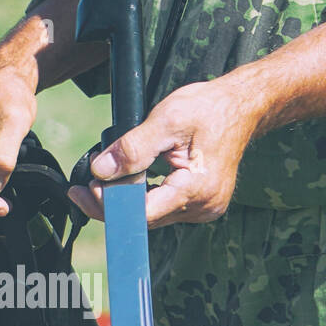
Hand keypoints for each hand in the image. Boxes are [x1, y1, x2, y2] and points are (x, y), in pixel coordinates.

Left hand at [69, 73, 261, 227]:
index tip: (86, 188)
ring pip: (152, 215)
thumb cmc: (209, 109)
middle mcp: (204, 207)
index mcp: (198, 189)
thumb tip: (101, 170)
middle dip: (111, 204)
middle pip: (145, 218)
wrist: (242, 107)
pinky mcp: (201, 204)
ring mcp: (204, 209)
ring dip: (124, 201)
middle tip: (83, 185)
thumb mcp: (168, 119)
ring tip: (99, 181)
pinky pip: (162, 208)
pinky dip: (141, 197)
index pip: (143, 213)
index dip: (110, 205)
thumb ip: (133, 148)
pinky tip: (125, 182)